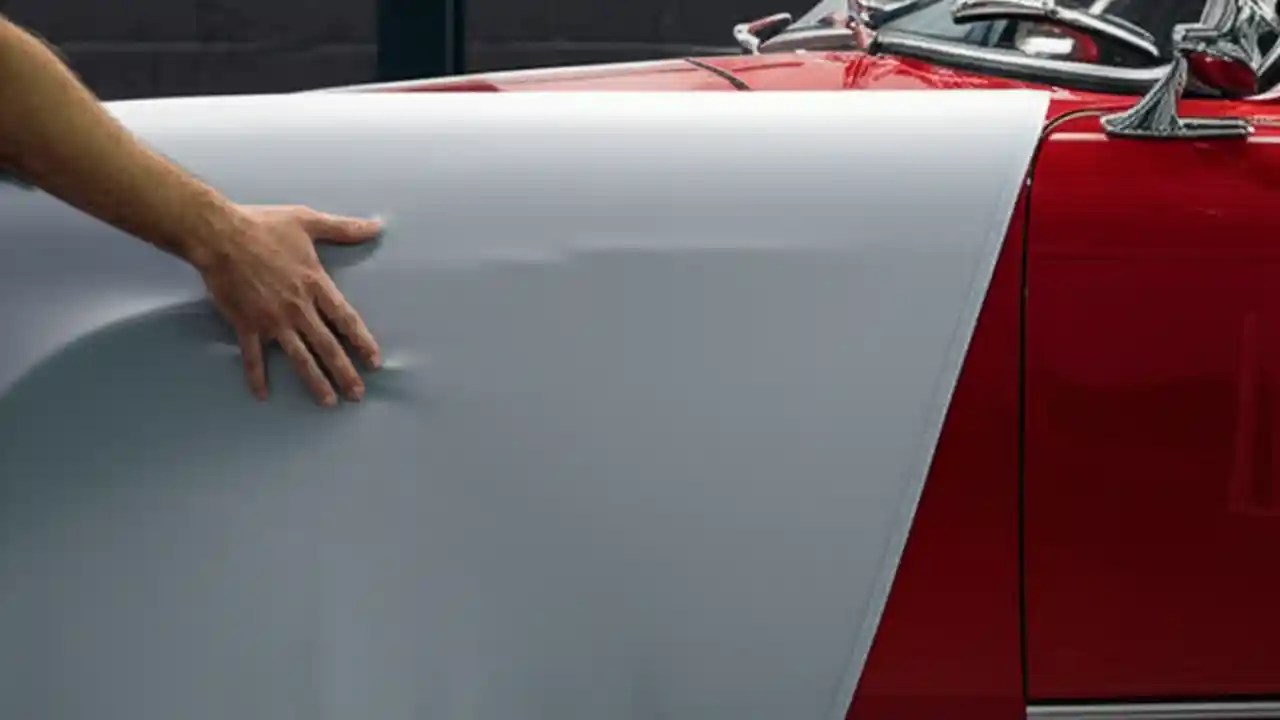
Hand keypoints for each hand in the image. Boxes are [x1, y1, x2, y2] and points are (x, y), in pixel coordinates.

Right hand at [197, 204, 382, 405]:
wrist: (218, 234)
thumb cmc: (263, 225)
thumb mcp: (308, 221)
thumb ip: (344, 229)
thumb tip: (377, 226)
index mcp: (315, 285)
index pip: (346, 320)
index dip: (362, 342)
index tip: (375, 362)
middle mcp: (298, 308)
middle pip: (328, 346)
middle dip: (344, 372)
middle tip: (358, 395)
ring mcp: (272, 319)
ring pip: (299, 357)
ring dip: (315, 382)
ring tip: (328, 402)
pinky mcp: (246, 324)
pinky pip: (253, 356)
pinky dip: (257, 377)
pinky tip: (263, 396)